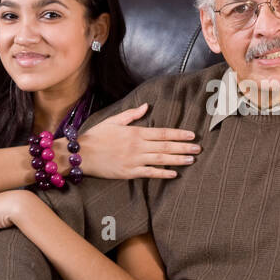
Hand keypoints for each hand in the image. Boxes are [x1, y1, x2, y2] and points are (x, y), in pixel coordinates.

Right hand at [80, 103, 200, 178]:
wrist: (81, 154)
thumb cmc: (96, 136)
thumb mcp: (113, 121)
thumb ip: (131, 114)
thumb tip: (147, 106)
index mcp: (135, 132)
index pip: (162, 133)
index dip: (178, 134)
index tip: (191, 135)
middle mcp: (137, 146)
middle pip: (165, 146)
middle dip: (184, 147)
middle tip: (198, 149)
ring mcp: (134, 160)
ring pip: (161, 160)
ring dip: (178, 160)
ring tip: (191, 160)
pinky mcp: (129, 172)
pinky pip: (149, 173)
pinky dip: (162, 173)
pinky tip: (174, 174)